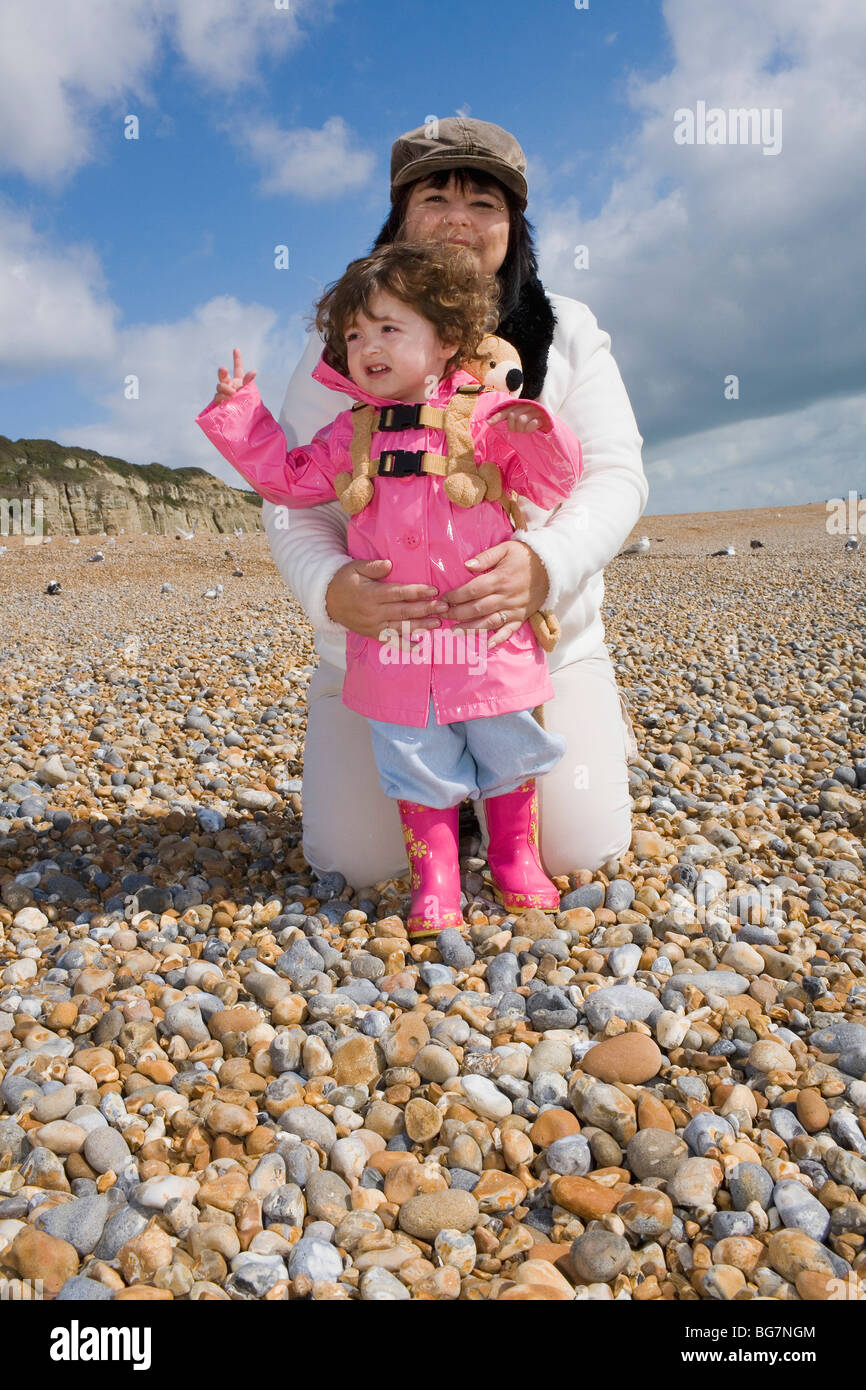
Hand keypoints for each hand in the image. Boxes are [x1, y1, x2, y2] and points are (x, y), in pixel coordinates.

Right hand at [211, 348, 256, 403]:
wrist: (242, 423)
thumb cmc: (246, 407)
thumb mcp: (248, 392)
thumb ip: (248, 381)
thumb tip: (254, 371)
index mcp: (238, 382)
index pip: (238, 368)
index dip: (237, 359)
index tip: (236, 349)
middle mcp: (229, 386)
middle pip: (223, 376)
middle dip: (222, 372)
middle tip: (224, 369)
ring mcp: (223, 394)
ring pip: (220, 386)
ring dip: (225, 388)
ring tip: (232, 394)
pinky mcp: (218, 403)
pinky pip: (217, 397)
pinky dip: (222, 397)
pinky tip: (227, 400)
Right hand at [325, 558, 448, 640]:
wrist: (327, 601)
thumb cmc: (345, 580)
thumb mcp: (355, 568)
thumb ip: (373, 567)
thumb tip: (389, 564)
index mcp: (370, 594)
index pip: (398, 593)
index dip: (416, 592)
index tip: (434, 590)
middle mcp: (373, 612)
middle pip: (403, 612)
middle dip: (425, 610)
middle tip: (444, 607)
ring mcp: (373, 626)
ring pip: (400, 627)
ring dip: (420, 626)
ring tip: (438, 624)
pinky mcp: (373, 634)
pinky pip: (391, 641)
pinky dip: (405, 645)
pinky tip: (420, 647)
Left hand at [439, 539, 549, 648]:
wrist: (551, 567)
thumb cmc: (524, 556)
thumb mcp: (506, 548)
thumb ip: (486, 557)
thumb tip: (466, 565)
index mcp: (500, 579)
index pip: (473, 590)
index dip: (456, 595)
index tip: (443, 598)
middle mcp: (506, 596)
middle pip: (477, 608)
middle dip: (457, 613)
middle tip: (442, 615)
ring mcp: (514, 609)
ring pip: (489, 622)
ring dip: (471, 628)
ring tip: (454, 632)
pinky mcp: (521, 617)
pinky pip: (508, 631)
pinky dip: (497, 640)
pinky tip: (484, 646)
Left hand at [484, 400, 550, 433]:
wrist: (550, 421)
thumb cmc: (532, 421)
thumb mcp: (520, 418)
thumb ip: (507, 418)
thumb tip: (488, 421)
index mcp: (520, 405)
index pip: (506, 410)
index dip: (497, 416)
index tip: (489, 422)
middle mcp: (526, 405)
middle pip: (512, 416)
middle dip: (513, 427)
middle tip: (519, 430)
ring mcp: (535, 410)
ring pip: (521, 420)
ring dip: (522, 429)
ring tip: (526, 430)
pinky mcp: (543, 416)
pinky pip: (532, 424)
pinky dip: (531, 428)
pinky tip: (534, 428)